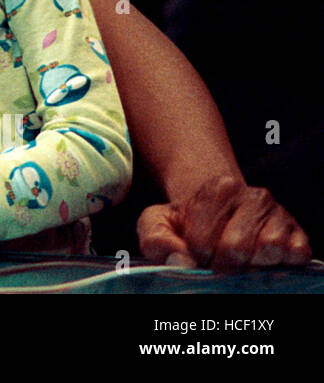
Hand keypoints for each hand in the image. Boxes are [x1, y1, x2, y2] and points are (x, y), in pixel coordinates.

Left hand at [136, 175, 311, 269]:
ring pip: (267, 251)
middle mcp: (254, 196)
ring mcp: (279, 214)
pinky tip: (260, 260)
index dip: (196, 254)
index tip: (196, 250)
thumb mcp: (158, 223)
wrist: (220, 214)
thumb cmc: (187, 222)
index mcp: (218, 188)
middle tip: (217, 258)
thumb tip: (180, 261)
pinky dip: (278, 264)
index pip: (203, 241)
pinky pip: (294, 254)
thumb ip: (155, 239)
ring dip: (249, 264)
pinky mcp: (298, 234)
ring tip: (238, 258)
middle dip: (221, 263)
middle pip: (235, 248)